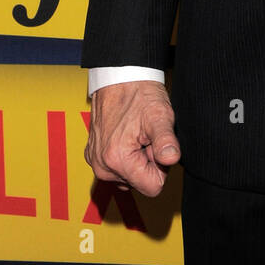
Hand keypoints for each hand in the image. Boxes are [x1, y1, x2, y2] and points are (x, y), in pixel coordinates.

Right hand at [84, 79, 179, 197]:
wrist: (119, 77)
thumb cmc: (140, 94)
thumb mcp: (159, 115)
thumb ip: (166, 141)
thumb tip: (171, 159)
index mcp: (117, 160)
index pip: (153, 187)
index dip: (161, 166)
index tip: (156, 144)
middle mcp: (102, 167)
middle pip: (140, 182)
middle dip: (148, 162)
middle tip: (146, 135)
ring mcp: (96, 162)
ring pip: (130, 176)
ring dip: (138, 158)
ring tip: (137, 134)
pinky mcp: (93, 156)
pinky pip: (118, 167)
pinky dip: (125, 154)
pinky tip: (127, 134)